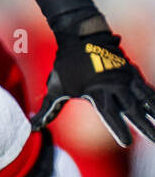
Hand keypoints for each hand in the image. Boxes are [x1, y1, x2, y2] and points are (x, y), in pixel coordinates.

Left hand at [31, 31, 154, 146]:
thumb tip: (33, 126)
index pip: (110, 115)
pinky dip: (153, 98)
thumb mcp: (56, 86)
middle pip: (132, 109)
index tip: (127, 143)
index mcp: (97, 91)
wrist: (81, 34)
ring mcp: (124, 77)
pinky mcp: (130, 70)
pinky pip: (145, 87)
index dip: (119, 129)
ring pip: (143, 98)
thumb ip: (48, 109)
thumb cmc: (66, 63)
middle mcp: (114, 85)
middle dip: (144, 126)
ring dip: (154, 113)